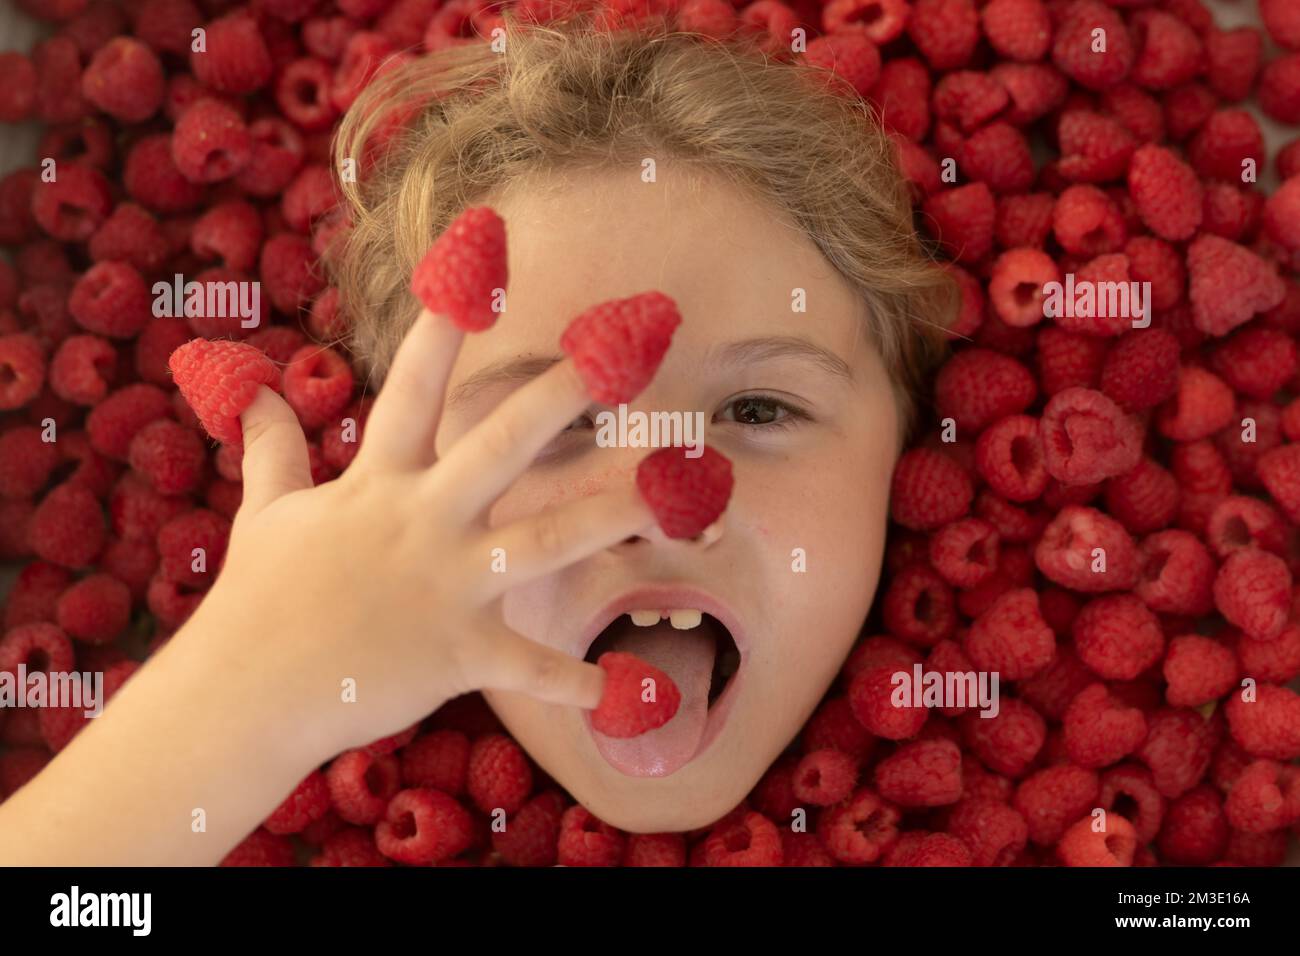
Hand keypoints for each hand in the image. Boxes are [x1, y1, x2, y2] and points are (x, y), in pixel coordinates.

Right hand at [184, 306, 656, 763]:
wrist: (248, 693)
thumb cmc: (259, 599)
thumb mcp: (264, 513)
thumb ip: (273, 448)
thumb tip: (253, 393)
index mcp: (378, 483)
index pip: (414, 385)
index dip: (447, 321)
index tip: (480, 254)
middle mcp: (423, 522)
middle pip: (504, 443)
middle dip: (563, 393)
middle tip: (621, 350)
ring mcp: (447, 587)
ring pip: (547, 541)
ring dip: (613, 515)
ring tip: (674, 493)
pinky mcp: (460, 653)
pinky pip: (531, 668)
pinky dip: (575, 681)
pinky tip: (626, 690)